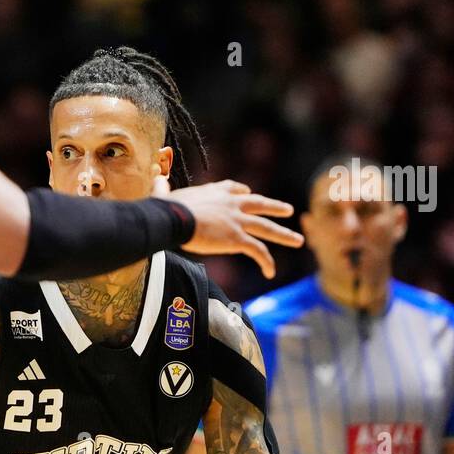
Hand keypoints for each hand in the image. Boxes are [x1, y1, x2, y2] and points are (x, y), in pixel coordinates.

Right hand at [154, 176, 302, 278]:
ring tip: (298, 240)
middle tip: (288, 210)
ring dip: (284, 235)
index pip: (235, 189)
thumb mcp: (165, 195)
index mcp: (216, 193)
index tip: (247, 193)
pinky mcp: (238, 238)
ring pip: (267, 228)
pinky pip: (258, 251)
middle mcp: (232, 204)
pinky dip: (266, 261)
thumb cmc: (167, 208)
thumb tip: (155, 181)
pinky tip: (270, 272)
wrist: (176, 217)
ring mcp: (237, 221)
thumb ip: (163, 188)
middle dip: (275, 207)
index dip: (243, 192)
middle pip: (260, 204)